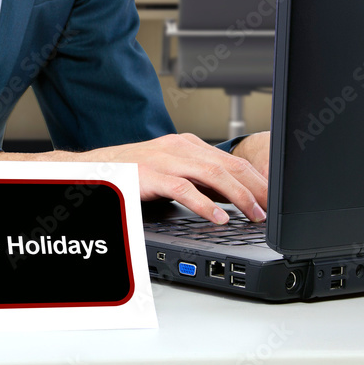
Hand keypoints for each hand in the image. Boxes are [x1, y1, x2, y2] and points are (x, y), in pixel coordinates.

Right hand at [0, 133, 266, 224]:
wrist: (89, 171)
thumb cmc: (127, 175)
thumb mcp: (168, 173)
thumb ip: (197, 181)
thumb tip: (230, 199)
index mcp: (187, 145)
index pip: (233, 161)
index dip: (258, 180)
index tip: (274, 199)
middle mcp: (180, 147)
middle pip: (230, 166)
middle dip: (257, 189)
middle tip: (273, 210)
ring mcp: (165, 159)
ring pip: (214, 175)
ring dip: (240, 197)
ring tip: (255, 215)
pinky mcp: (150, 175)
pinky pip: (184, 189)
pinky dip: (204, 204)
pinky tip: (219, 218)